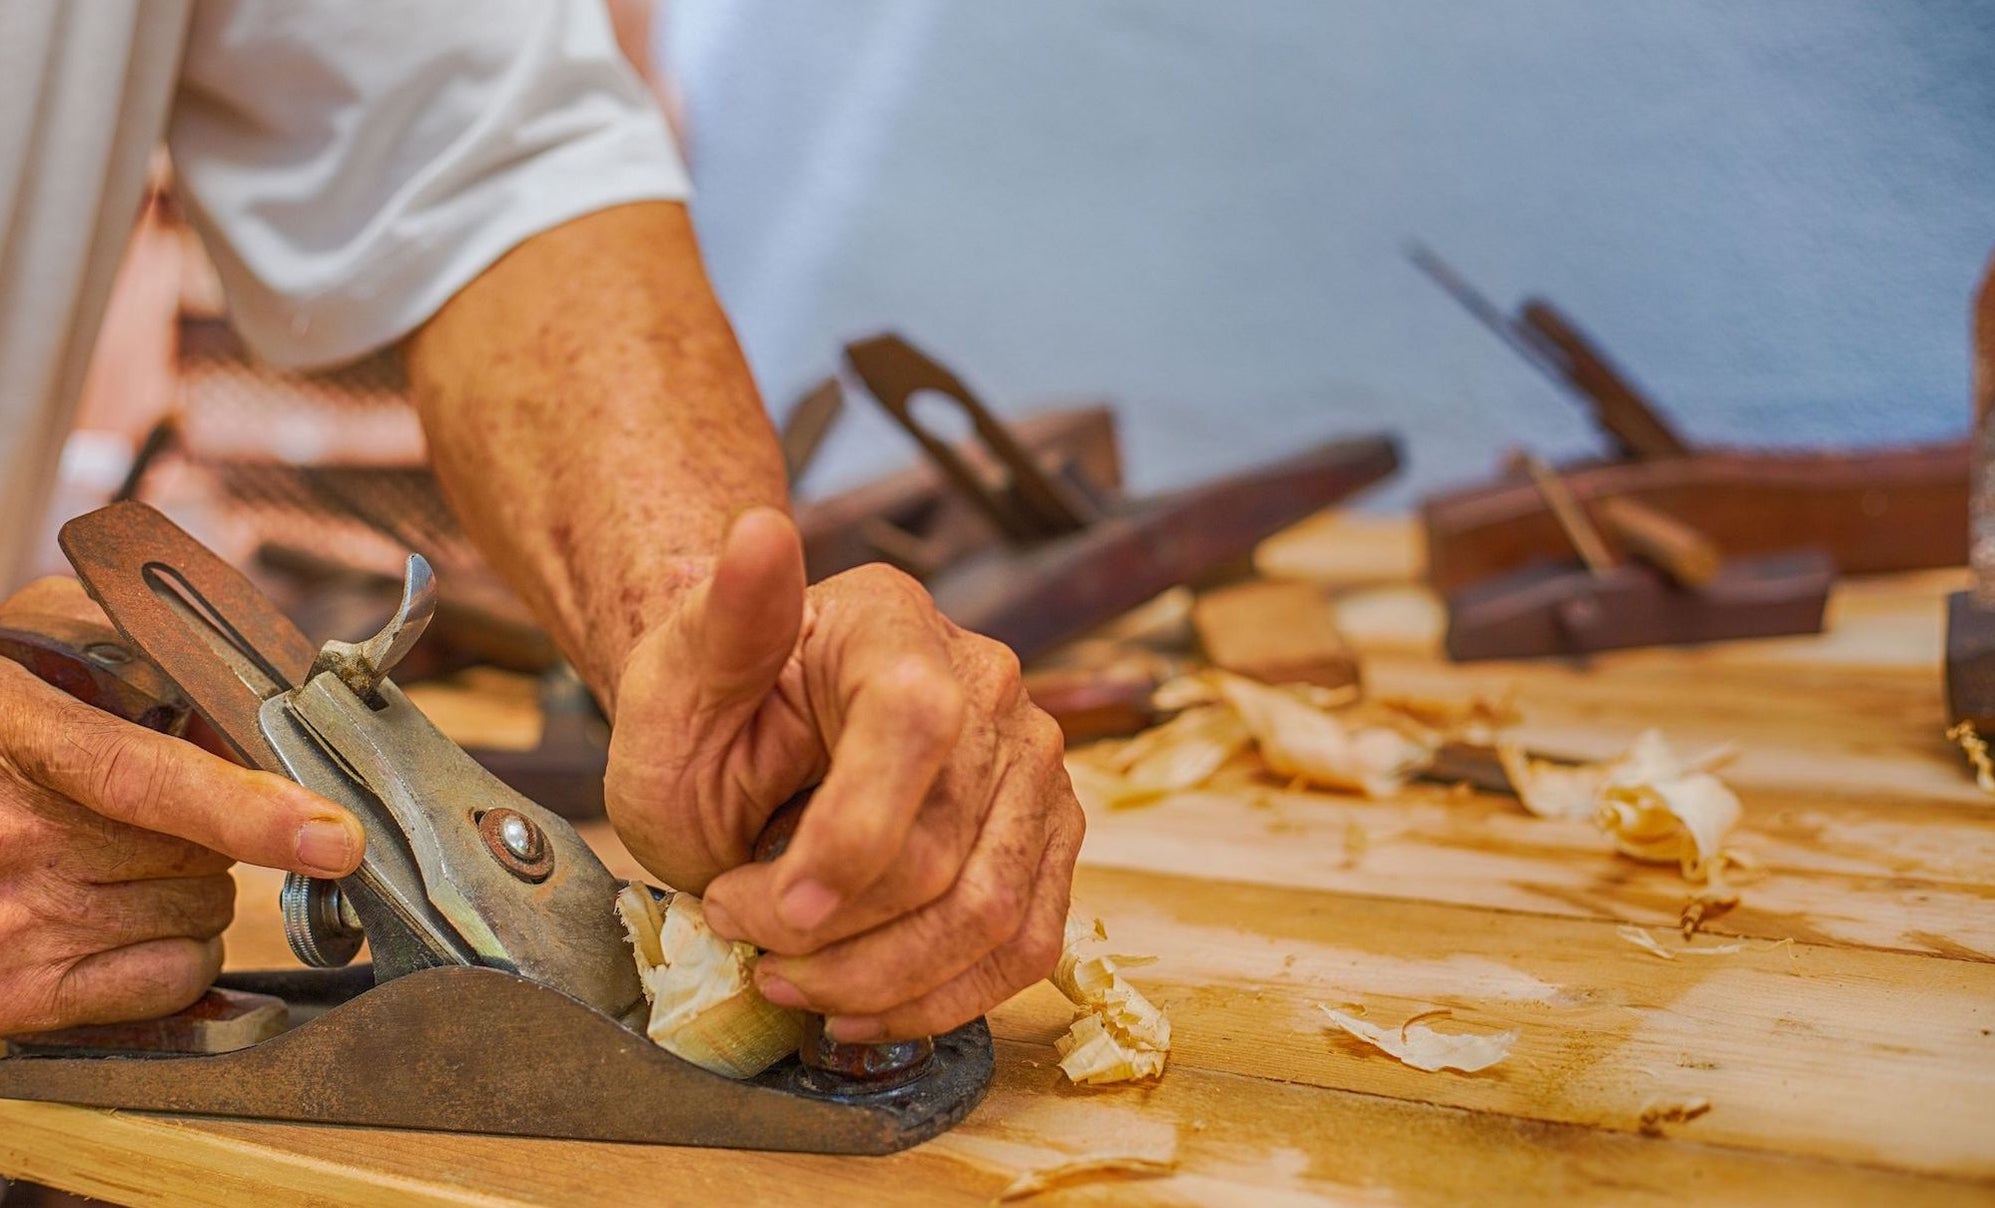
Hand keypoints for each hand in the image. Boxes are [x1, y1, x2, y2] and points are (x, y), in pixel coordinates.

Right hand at [0, 579, 364, 1035]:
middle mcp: (13, 839)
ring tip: (123, 861)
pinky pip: (171, 980)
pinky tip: (130, 922)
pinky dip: (180, 957)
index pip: (147, 780)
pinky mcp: (18, 997)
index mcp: (18, 735)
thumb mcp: (43, 658)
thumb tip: (241, 721)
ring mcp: (13, 926)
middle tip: (154, 813)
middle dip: (212, 832)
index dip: (249, 809)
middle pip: (202, 852)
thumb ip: (137, 671)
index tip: (333, 836)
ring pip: (201, 913)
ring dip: (193, 890)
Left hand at [605, 508, 1084, 1042]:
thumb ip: (724, 618)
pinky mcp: (1046, 837)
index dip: (846, 840)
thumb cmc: (706, 712)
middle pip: (945, 850)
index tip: (757, 910)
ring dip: (881, 980)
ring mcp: (1032, 763)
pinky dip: (941, 998)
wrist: (745, 744)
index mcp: (895, 625)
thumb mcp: (677, 675)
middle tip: (741, 933)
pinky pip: (1027, 945)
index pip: (913, 728)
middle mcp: (988, 684)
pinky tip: (863, 1001)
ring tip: (792, 980)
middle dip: (831, 931)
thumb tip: (759, 528)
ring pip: (993, 915)